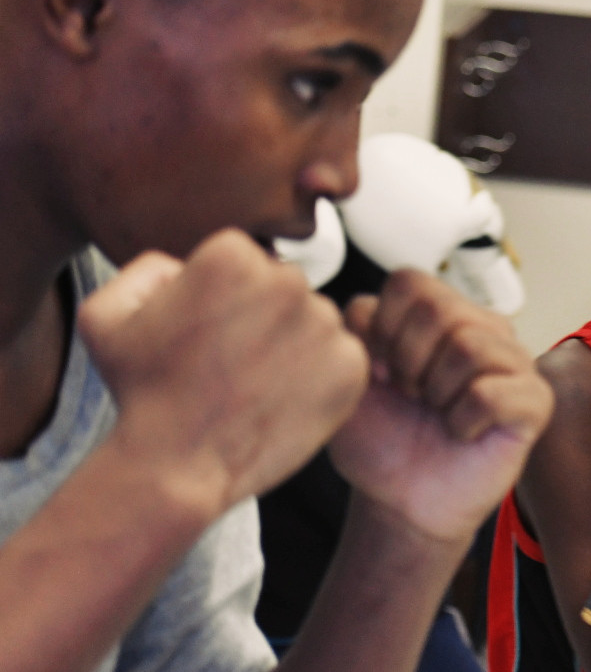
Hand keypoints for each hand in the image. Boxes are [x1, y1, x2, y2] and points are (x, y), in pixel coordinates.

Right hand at [81, 229, 368, 515]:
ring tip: (252, 385)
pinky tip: (281, 400)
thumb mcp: (108, 315)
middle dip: (261, 317)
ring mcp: (325, 324)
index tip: (205, 332)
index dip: (223, 297)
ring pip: (313, 322)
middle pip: (283, 287)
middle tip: (229, 363)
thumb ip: (148, 268)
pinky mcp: (350, 365)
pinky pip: (340, 358)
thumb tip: (188, 265)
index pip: (246, 260)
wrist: (175, 466)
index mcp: (233, 255)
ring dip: (292, 346)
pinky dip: (319, 378)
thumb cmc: (140, 391)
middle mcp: (288, 280)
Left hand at [328, 268, 550, 541]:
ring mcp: (516, 362)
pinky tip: (461, 432)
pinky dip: (462, 421)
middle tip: (411, 395)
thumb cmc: (384, 440)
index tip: (381, 370)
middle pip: (439, 306)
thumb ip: (355, 331)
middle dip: (407, 359)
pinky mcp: (535, 402)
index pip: (409, 282)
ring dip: (436, 392)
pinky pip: (491, 394)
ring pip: (469, 346)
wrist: (403, 501)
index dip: (382, 328)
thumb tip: (367, 307)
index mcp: (443, 314)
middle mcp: (485, 328)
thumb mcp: (352, 377)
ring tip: (437, 413)